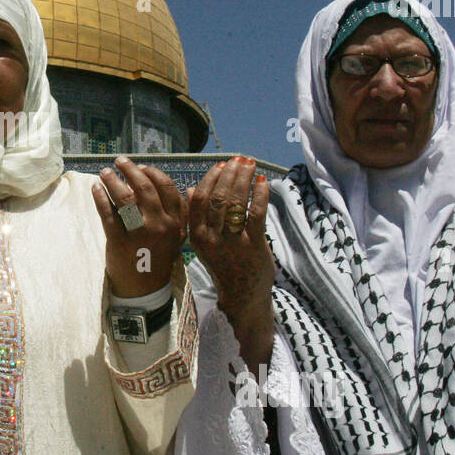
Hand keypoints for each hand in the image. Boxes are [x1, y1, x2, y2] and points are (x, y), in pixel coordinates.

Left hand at [92, 156, 187, 298]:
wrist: (144, 290)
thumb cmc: (159, 259)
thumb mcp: (178, 237)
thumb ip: (183, 214)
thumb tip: (190, 188)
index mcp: (175, 222)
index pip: (167, 187)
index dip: (153, 173)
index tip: (141, 167)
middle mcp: (159, 225)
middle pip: (144, 187)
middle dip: (130, 170)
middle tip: (120, 161)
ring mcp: (139, 232)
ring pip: (125, 197)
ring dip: (113, 180)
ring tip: (105, 172)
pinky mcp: (119, 241)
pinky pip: (108, 212)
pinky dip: (100, 197)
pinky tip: (96, 188)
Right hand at [188, 156, 274, 370]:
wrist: (242, 296)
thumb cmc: (224, 266)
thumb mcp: (204, 243)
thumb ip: (197, 217)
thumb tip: (192, 189)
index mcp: (197, 236)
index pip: (199, 200)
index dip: (210, 179)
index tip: (220, 166)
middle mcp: (212, 237)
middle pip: (219, 196)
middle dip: (230, 173)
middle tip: (239, 159)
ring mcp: (233, 241)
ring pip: (236, 201)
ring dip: (244, 179)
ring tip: (250, 164)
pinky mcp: (254, 245)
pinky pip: (256, 213)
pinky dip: (259, 194)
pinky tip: (262, 181)